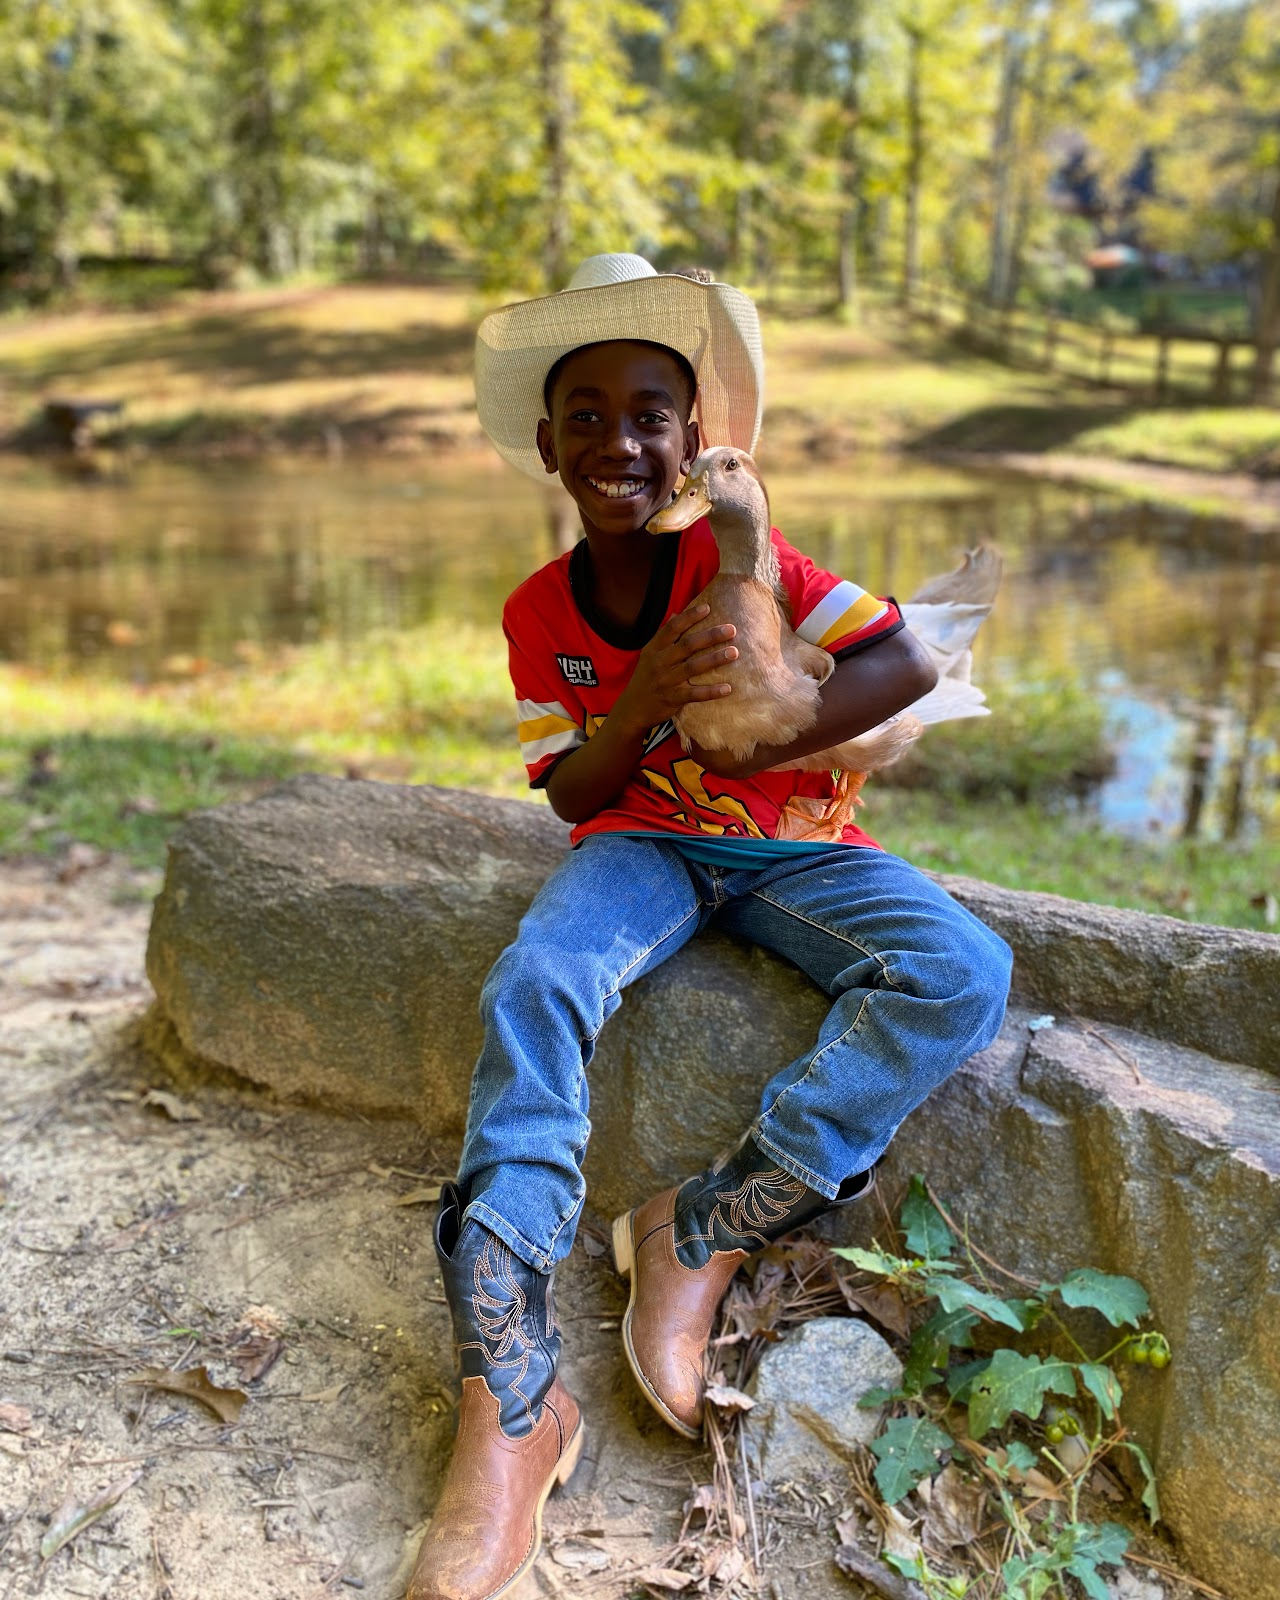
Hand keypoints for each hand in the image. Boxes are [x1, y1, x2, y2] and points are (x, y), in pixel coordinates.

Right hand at [613, 602, 737, 735]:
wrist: (632, 709)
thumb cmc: (646, 678)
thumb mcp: (649, 654)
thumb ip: (663, 635)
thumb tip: (676, 613)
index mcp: (655, 649)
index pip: (672, 628)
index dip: (689, 617)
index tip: (707, 608)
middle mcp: (659, 662)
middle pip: (687, 645)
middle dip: (710, 636)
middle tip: (731, 629)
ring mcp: (666, 681)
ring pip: (692, 667)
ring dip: (714, 659)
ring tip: (734, 652)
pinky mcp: (672, 699)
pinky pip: (694, 694)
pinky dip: (710, 692)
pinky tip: (727, 688)